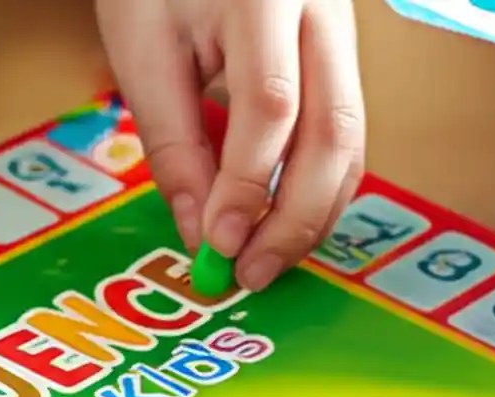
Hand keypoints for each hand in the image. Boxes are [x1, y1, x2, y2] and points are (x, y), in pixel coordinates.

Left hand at [95, 0, 364, 290]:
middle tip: (250, 273)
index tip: (218, 243)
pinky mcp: (342, 56)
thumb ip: (172, 140)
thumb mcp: (141, 48)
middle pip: (334, 130)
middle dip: (294, 217)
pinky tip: (282, 225)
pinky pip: (345, 133)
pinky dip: (318, 189)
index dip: (247, 185)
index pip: (271, 105)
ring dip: (313, 213)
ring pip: (352, 140)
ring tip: (265, 262)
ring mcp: (343, 33)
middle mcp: (323, 12)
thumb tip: (198, 231)